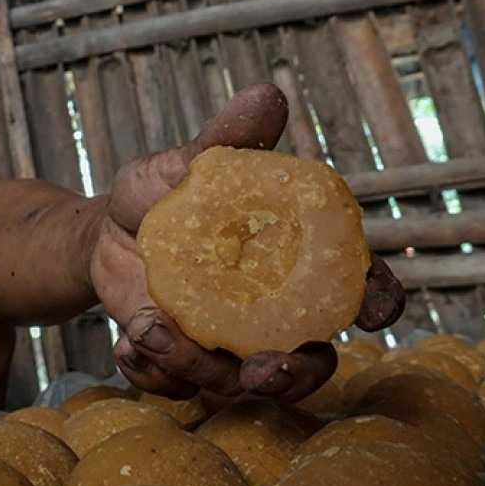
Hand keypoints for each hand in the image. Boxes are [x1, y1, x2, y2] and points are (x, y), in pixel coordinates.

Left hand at [89, 84, 404, 401]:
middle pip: (310, 364)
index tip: (374, 312)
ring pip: (237, 383)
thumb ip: (229, 139)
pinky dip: (153, 375)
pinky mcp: (183, 362)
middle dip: (292, 377)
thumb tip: (267, 96)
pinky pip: (177, 389)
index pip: (358, 286)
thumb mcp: (189, 162)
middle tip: (260, 371)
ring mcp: (229, 345)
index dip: (378, 301)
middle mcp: (273, 313)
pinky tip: (127, 345)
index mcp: (297, 261)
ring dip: (197, 369)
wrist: (106, 227)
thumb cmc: (167, 193)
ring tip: (150, 332)